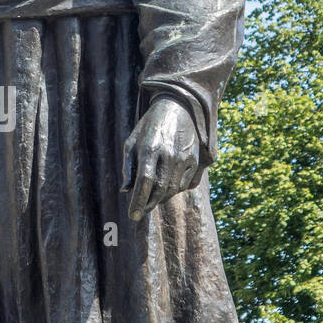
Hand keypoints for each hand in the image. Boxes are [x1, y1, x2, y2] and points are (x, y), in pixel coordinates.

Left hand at [122, 99, 199, 221]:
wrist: (178, 107)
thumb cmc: (150, 126)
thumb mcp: (132, 141)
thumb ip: (128, 167)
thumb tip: (125, 191)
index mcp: (151, 148)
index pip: (144, 182)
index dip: (138, 202)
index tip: (132, 216)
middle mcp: (170, 154)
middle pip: (160, 190)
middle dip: (148, 205)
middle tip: (140, 211)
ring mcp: (186, 158)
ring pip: (174, 190)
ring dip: (161, 198)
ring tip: (151, 198)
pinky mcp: (196, 160)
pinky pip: (185, 185)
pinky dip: (175, 190)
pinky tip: (166, 187)